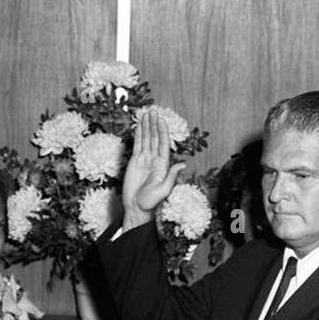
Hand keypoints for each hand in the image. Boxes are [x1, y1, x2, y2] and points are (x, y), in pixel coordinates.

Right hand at [122, 109, 184, 228]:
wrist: (137, 207)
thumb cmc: (151, 202)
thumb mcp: (163, 189)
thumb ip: (172, 175)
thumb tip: (183, 164)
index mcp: (163, 164)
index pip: (163, 143)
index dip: (162, 131)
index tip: (160, 119)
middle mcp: (154, 159)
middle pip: (154, 138)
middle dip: (154, 124)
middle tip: (152, 111)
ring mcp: (144, 159)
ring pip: (146, 139)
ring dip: (146, 126)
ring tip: (146, 114)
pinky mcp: (135, 161)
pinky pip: (137, 145)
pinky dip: (138, 135)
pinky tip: (139, 126)